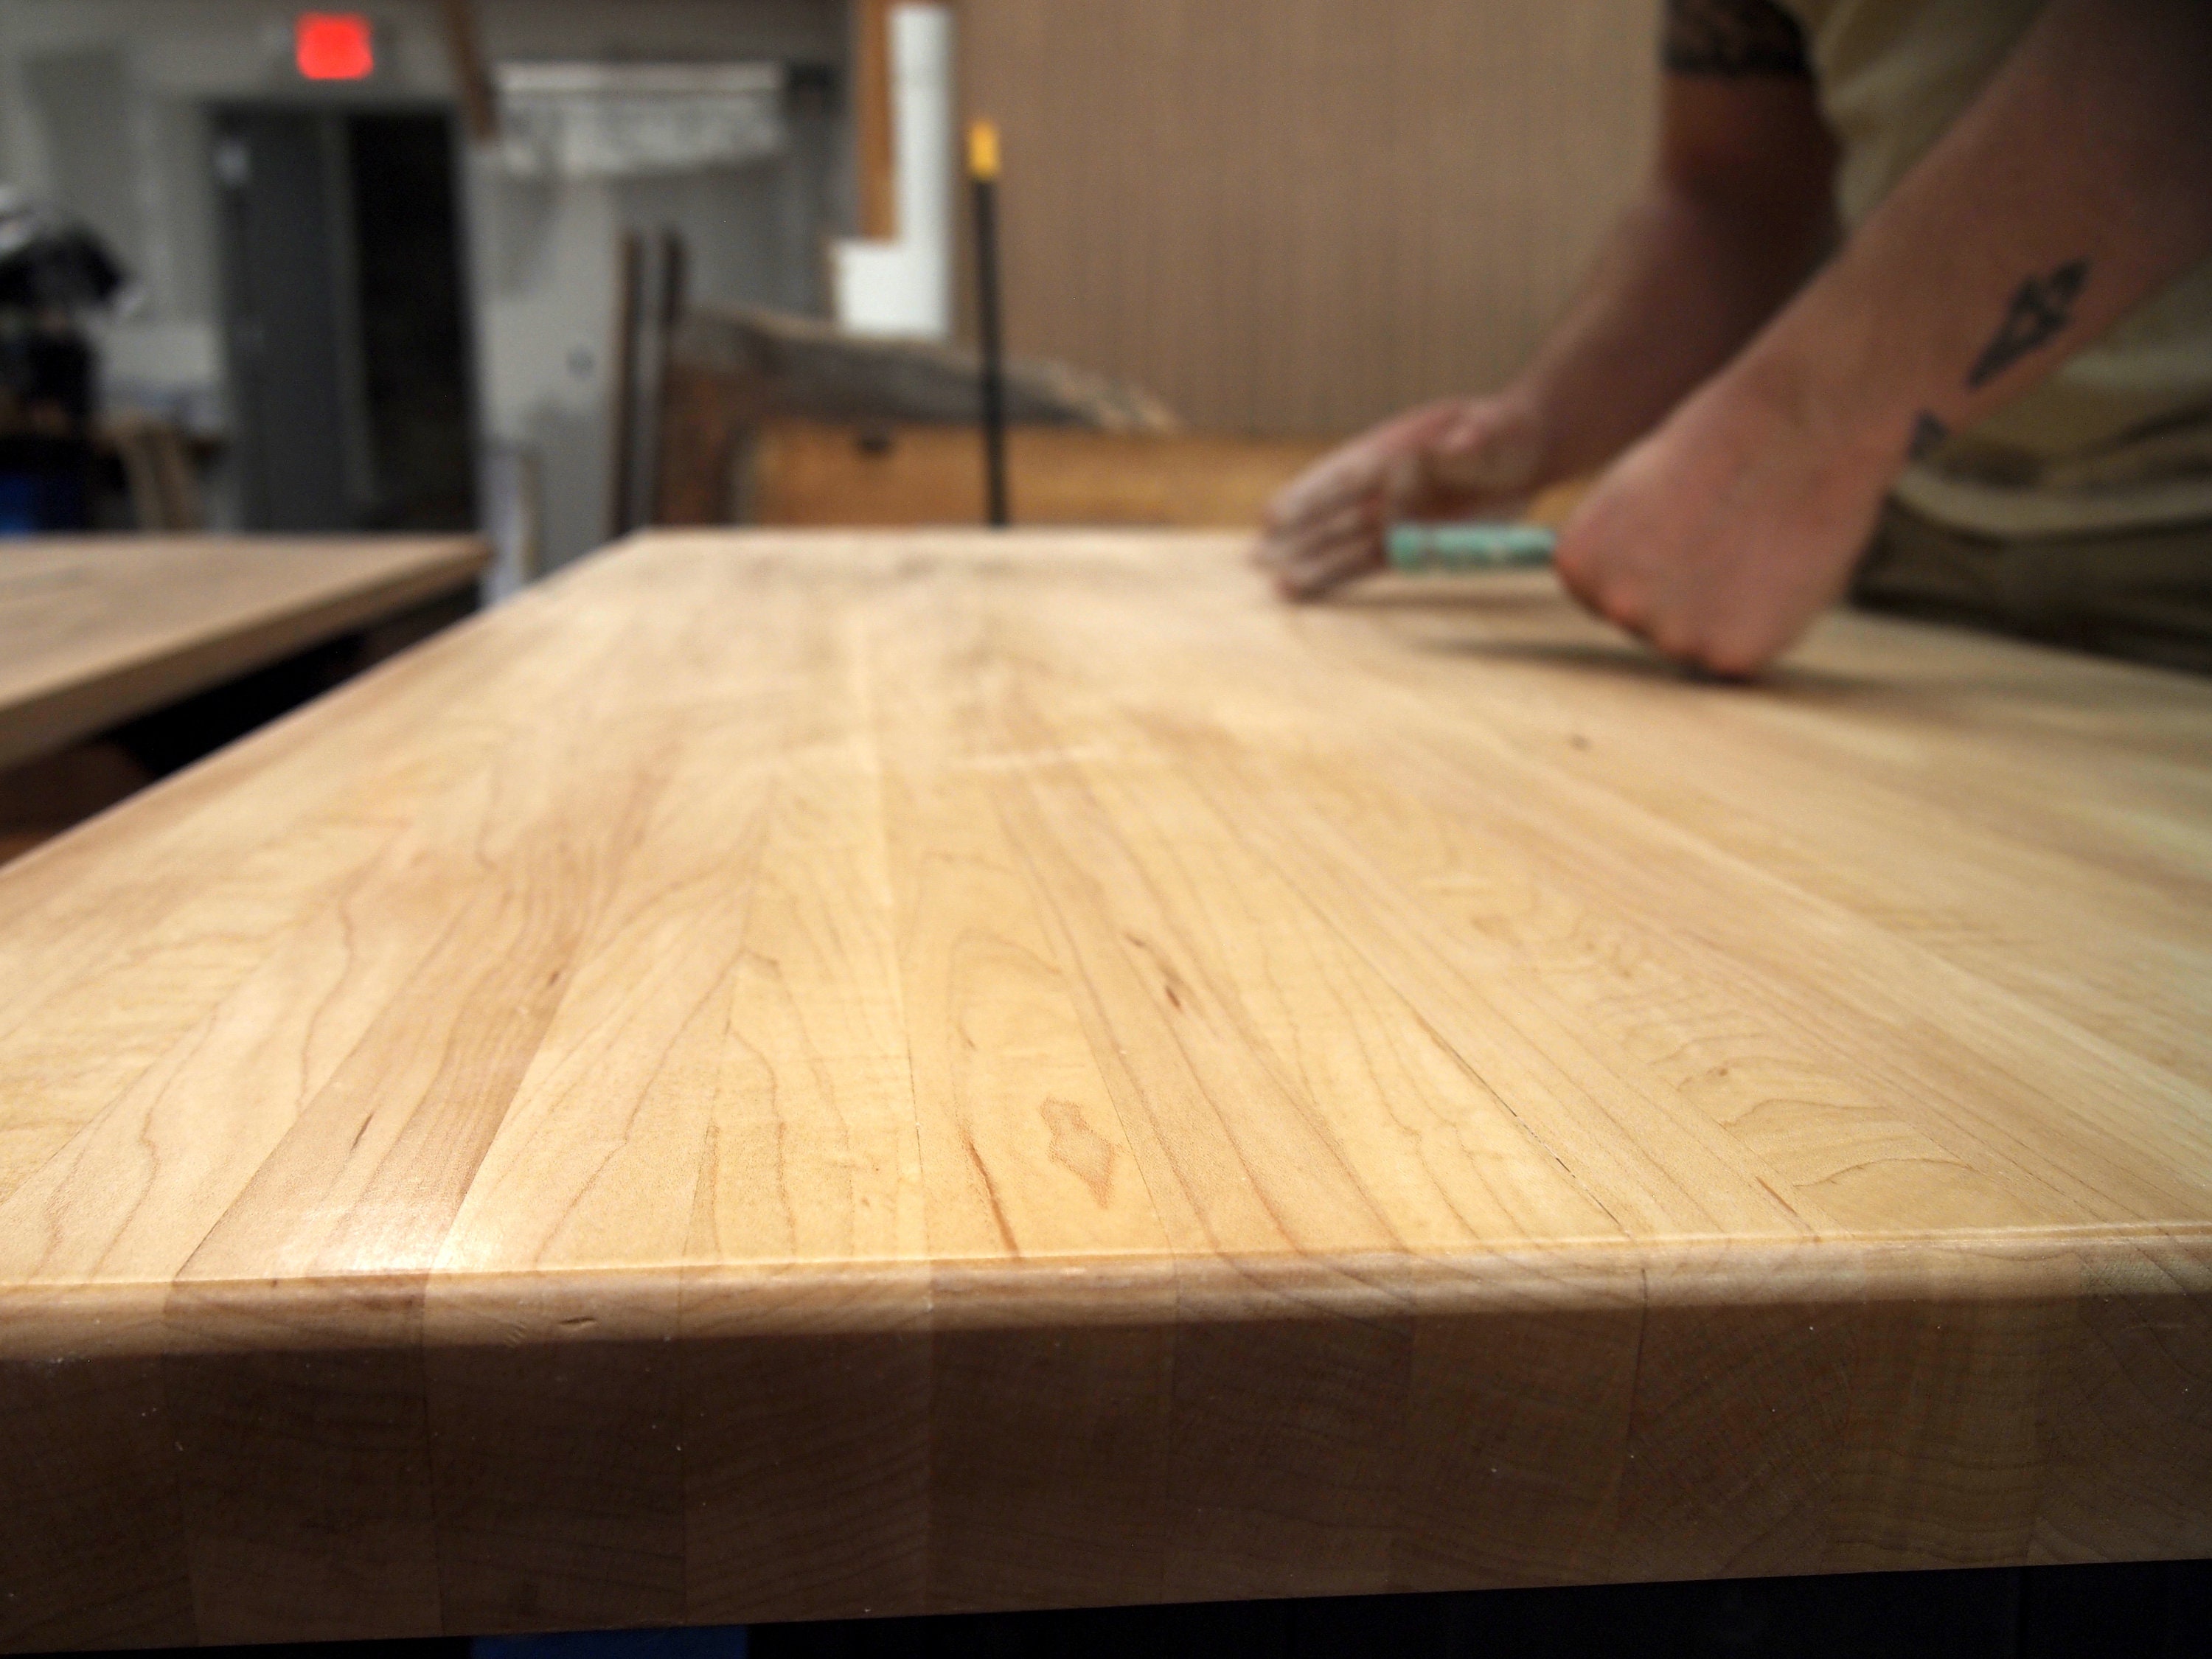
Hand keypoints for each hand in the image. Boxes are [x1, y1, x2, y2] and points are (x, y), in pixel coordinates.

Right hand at [1254, 395, 1545, 599]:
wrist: (1527, 451)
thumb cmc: (1507, 431)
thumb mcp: (1496, 429)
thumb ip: (1474, 437)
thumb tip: (1457, 445)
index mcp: (1396, 450)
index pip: (1345, 477)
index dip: (1309, 495)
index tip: (1274, 513)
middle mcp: (1385, 485)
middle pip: (1333, 514)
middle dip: (1296, 535)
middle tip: (1255, 557)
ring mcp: (1394, 514)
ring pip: (1344, 543)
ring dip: (1312, 563)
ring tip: (1278, 587)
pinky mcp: (1410, 542)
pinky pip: (1368, 564)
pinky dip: (1340, 577)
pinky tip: (1307, 590)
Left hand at [1552, 363, 1897, 675]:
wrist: (1800, 422)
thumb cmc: (1726, 441)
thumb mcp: (1636, 493)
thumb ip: (1621, 553)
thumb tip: (1622, 604)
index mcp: (1577, 567)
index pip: (1614, 596)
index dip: (1664, 562)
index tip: (1692, 521)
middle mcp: (1614, 608)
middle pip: (1655, 625)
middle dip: (1695, 591)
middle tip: (1735, 531)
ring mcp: (1671, 637)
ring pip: (1703, 641)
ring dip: (1733, 609)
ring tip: (1760, 543)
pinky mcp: (1730, 656)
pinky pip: (1748, 654)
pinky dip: (1771, 621)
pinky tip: (1783, 568)